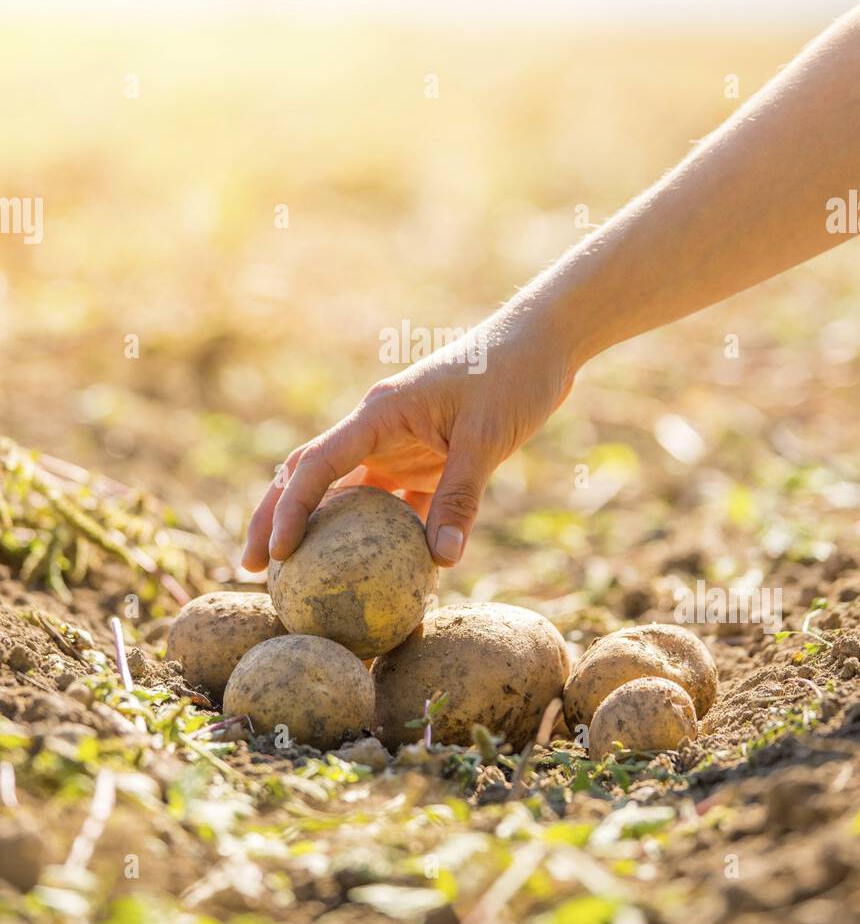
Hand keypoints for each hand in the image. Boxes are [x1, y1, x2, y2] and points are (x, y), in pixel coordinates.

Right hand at [241, 302, 577, 570]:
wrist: (543, 343)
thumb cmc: (511, 374)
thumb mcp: (487, 437)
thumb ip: (461, 496)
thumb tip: (441, 562)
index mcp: (379, 414)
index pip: (318, 463)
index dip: (290, 508)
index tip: (277, 552)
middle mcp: (378, 430)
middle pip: (311, 477)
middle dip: (276, 519)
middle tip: (252, 568)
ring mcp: (399, 446)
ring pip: (348, 495)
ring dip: (323, 532)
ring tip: (299, 580)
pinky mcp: (426, 461)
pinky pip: (395, 506)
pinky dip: (385, 539)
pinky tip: (380, 578)